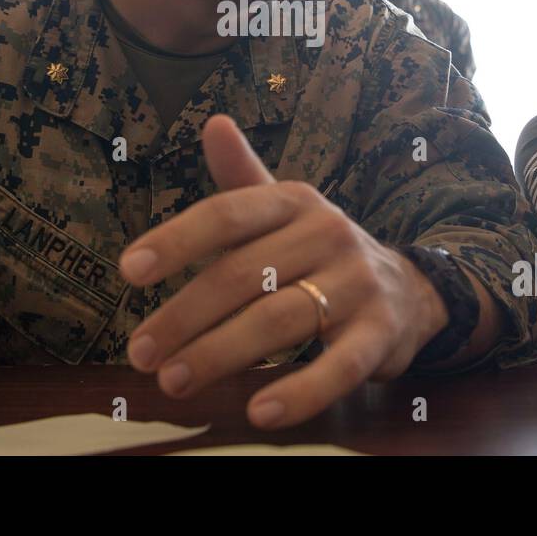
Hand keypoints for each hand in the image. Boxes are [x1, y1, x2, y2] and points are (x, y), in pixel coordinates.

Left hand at [118, 115, 449, 428]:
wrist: (409, 290)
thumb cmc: (322, 252)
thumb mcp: (285, 210)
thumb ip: (241, 176)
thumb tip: (213, 123)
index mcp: (295, 201)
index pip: (227, 214)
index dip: (175, 240)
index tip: (127, 271)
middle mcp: (328, 233)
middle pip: (244, 275)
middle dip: (184, 316)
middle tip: (140, 353)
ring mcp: (357, 283)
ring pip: (279, 319)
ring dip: (221, 354)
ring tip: (174, 380)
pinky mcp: (380, 334)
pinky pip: (338, 367)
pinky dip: (299, 391)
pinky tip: (260, 413)